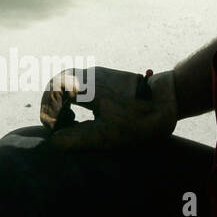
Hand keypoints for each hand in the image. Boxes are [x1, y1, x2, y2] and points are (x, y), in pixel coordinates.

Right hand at [40, 65, 177, 149]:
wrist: (167, 101)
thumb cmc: (138, 119)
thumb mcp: (106, 135)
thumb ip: (76, 139)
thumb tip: (54, 141)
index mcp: (87, 86)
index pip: (53, 91)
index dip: (48, 111)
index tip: (56, 130)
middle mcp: (90, 76)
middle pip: (57, 82)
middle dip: (52, 104)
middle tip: (57, 125)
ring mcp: (99, 75)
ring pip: (68, 81)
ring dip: (62, 101)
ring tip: (69, 121)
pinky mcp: (106, 79)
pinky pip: (79, 84)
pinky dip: (73, 99)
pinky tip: (82, 115)